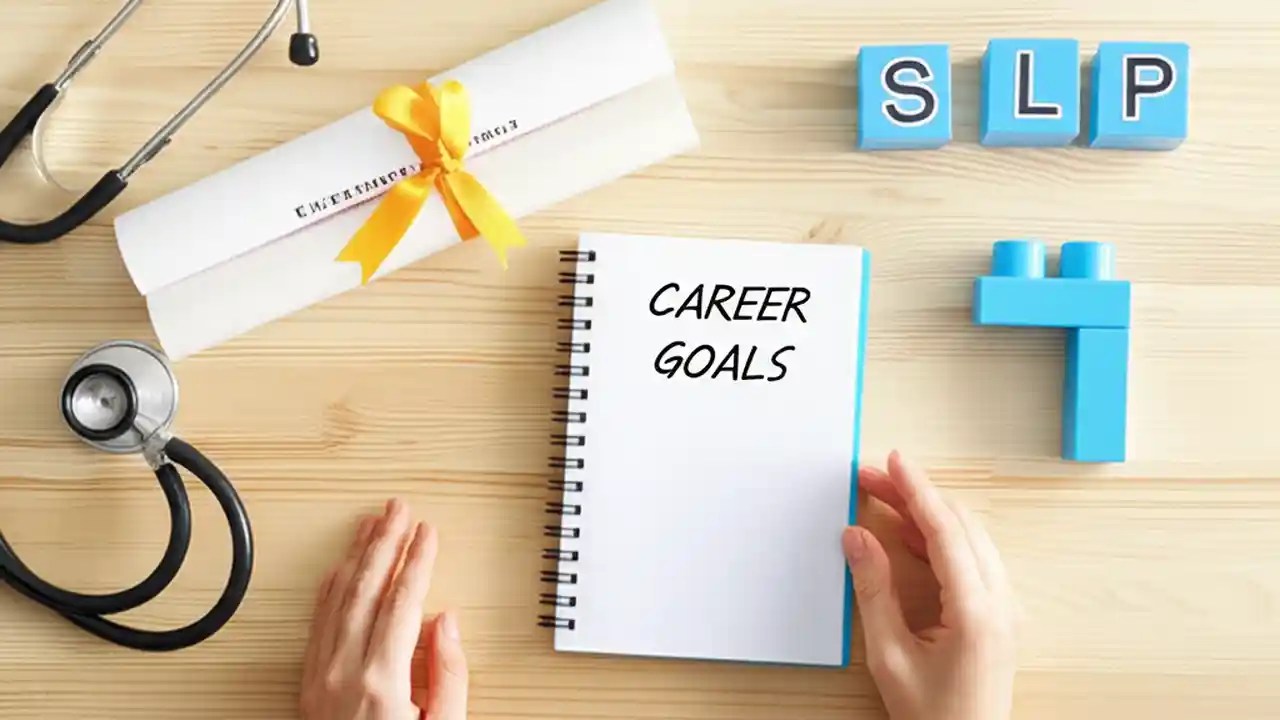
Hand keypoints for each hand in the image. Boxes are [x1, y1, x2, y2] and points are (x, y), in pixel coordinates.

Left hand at [301, 499, 468, 719]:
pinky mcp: (308, 689)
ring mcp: (320, 681)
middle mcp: (344, 675)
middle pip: (366, 590)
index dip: (417, 561)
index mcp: (383, 683)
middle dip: (384, 543)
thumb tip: (445, 624)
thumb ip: (448, 677)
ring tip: (371, 526)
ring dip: (356, 557)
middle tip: (397, 509)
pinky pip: (317, 624)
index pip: (403, 602)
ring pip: (337, 600)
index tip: (427, 532)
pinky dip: (329, 590)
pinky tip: (340, 571)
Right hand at [844, 451, 1016, 719]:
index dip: (916, 490)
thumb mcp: (889, 656)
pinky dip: (942, 536)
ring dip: (929, 513)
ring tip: (885, 499)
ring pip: (970, 537)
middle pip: (959, 526)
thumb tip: (856, 537)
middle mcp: (1000, 603)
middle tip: (872, 479)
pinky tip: (911, 533)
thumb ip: (873, 591)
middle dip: (916, 496)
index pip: (945, 531)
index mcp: (976, 612)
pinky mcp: (1000, 615)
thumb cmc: (932, 717)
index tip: (894, 461)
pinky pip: (975, 558)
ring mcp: (1005, 608)